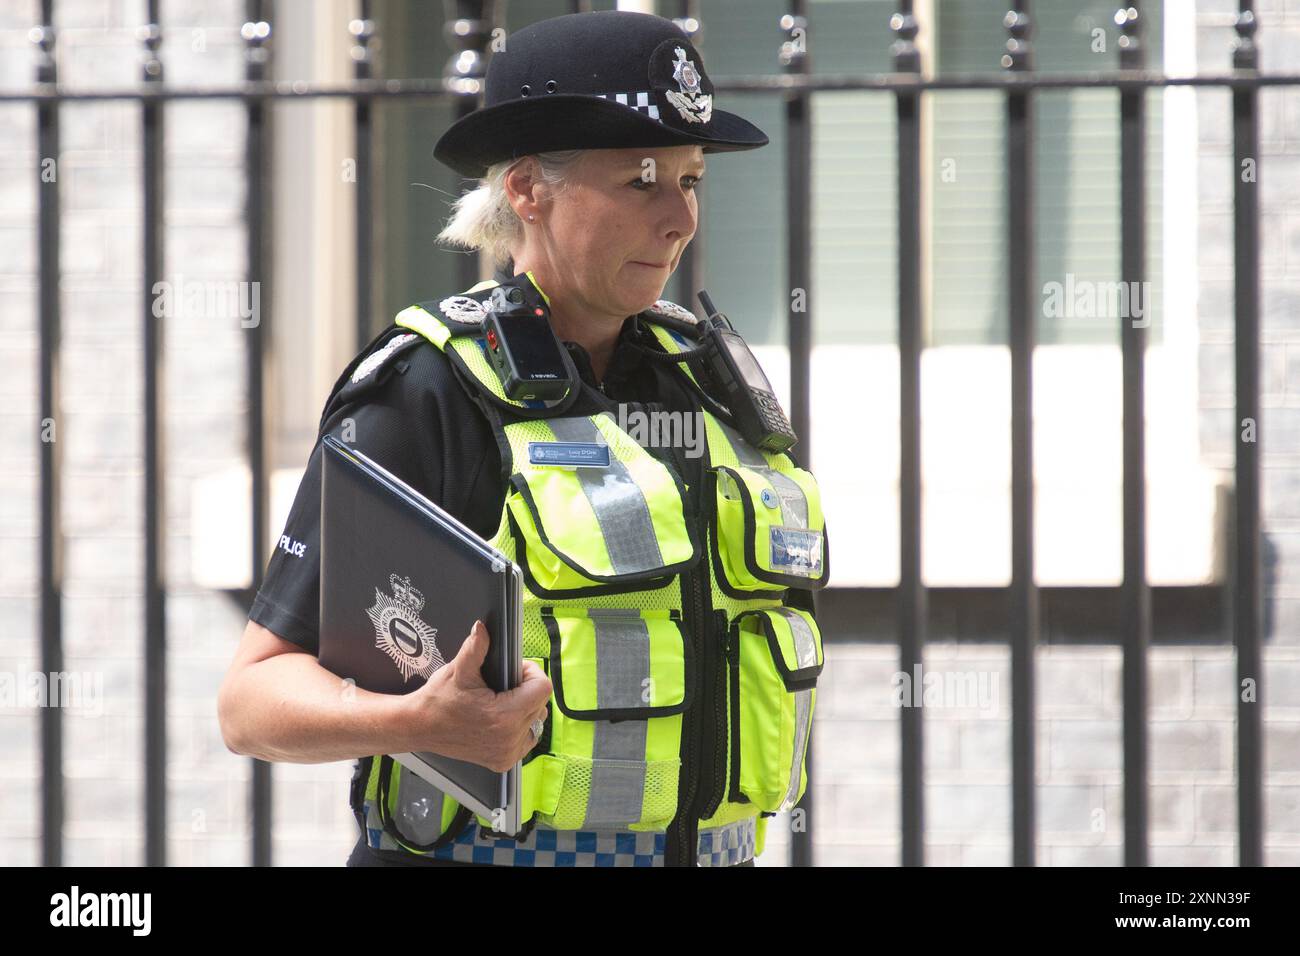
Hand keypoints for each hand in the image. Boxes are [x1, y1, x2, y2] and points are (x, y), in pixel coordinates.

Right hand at [401, 619, 551, 772]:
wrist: (419, 727)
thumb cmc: (437, 700)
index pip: (542, 688)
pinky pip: (527, 738)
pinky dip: (519, 727)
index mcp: (503, 716)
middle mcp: (508, 739)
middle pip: (540, 704)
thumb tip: (482, 629)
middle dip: (525, 690)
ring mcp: (507, 753)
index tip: (514, 671)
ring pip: (536, 721)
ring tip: (501, 702)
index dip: (530, 674)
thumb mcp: (458, 670)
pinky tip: (501, 720)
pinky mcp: (503, 761)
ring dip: (525, 709)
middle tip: (502, 687)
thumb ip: (475, 647)